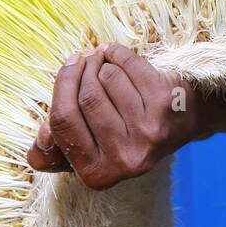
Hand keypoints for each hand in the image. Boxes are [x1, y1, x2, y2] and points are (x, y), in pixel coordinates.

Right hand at [26, 43, 205, 190]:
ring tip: (103, 61)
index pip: (65, 123)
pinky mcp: (166, 105)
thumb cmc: (126, 133)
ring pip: (107, 79)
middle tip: (84, 59)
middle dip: (81, 70)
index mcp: (97, 173)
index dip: (61, 89)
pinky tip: (115, 53)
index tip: (67, 67)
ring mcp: (148, 131)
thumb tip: (43, 137)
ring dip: (101, 62)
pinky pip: (130, 66)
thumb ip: (56, 150)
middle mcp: (125, 157)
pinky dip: (118, 53)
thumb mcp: (90, 150)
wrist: (182, 123)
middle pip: (86, 97)